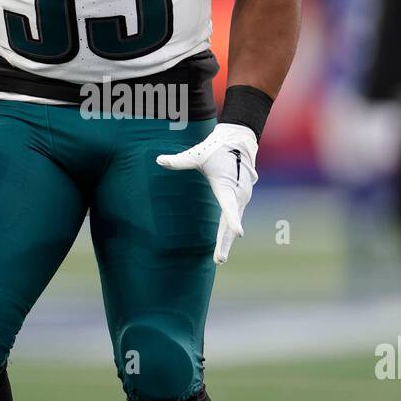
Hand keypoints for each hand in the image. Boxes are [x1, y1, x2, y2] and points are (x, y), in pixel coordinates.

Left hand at [156, 123, 257, 264]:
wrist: (239, 141)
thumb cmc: (216, 148)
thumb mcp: (197, 154)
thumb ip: (179, 160)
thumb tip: (158, 160)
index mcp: (227, 186)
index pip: (229, 206)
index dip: (233, 220)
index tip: (239, 233)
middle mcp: (238, 194)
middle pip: (231, 222)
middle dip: (225, 242)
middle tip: (219, 260)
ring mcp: (241, 198)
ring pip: (232, 222)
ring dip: (226, 240)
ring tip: (219, 257)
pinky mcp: (240, 198)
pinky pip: (233, 217)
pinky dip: (229, 231)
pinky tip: (223, 244)